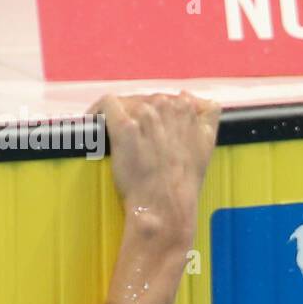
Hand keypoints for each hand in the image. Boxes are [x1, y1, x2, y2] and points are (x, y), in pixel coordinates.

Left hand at [88, 91, 220, 242]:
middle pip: (151, 100)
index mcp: (190, 112)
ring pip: (129, 102)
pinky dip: (99, 111)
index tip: (156, 130)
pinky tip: (95, 123)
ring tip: (117, 137)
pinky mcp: (125, 126)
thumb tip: (202, 101)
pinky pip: (108, 104)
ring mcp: (148, 116)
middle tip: (138, 139)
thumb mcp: (207, 147)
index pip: (174, 98)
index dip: (164, 115)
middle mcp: (170, 108)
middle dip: (144, 116)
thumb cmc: (184, 183)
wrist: (166, 205)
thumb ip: (207, 120)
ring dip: (123, 116)